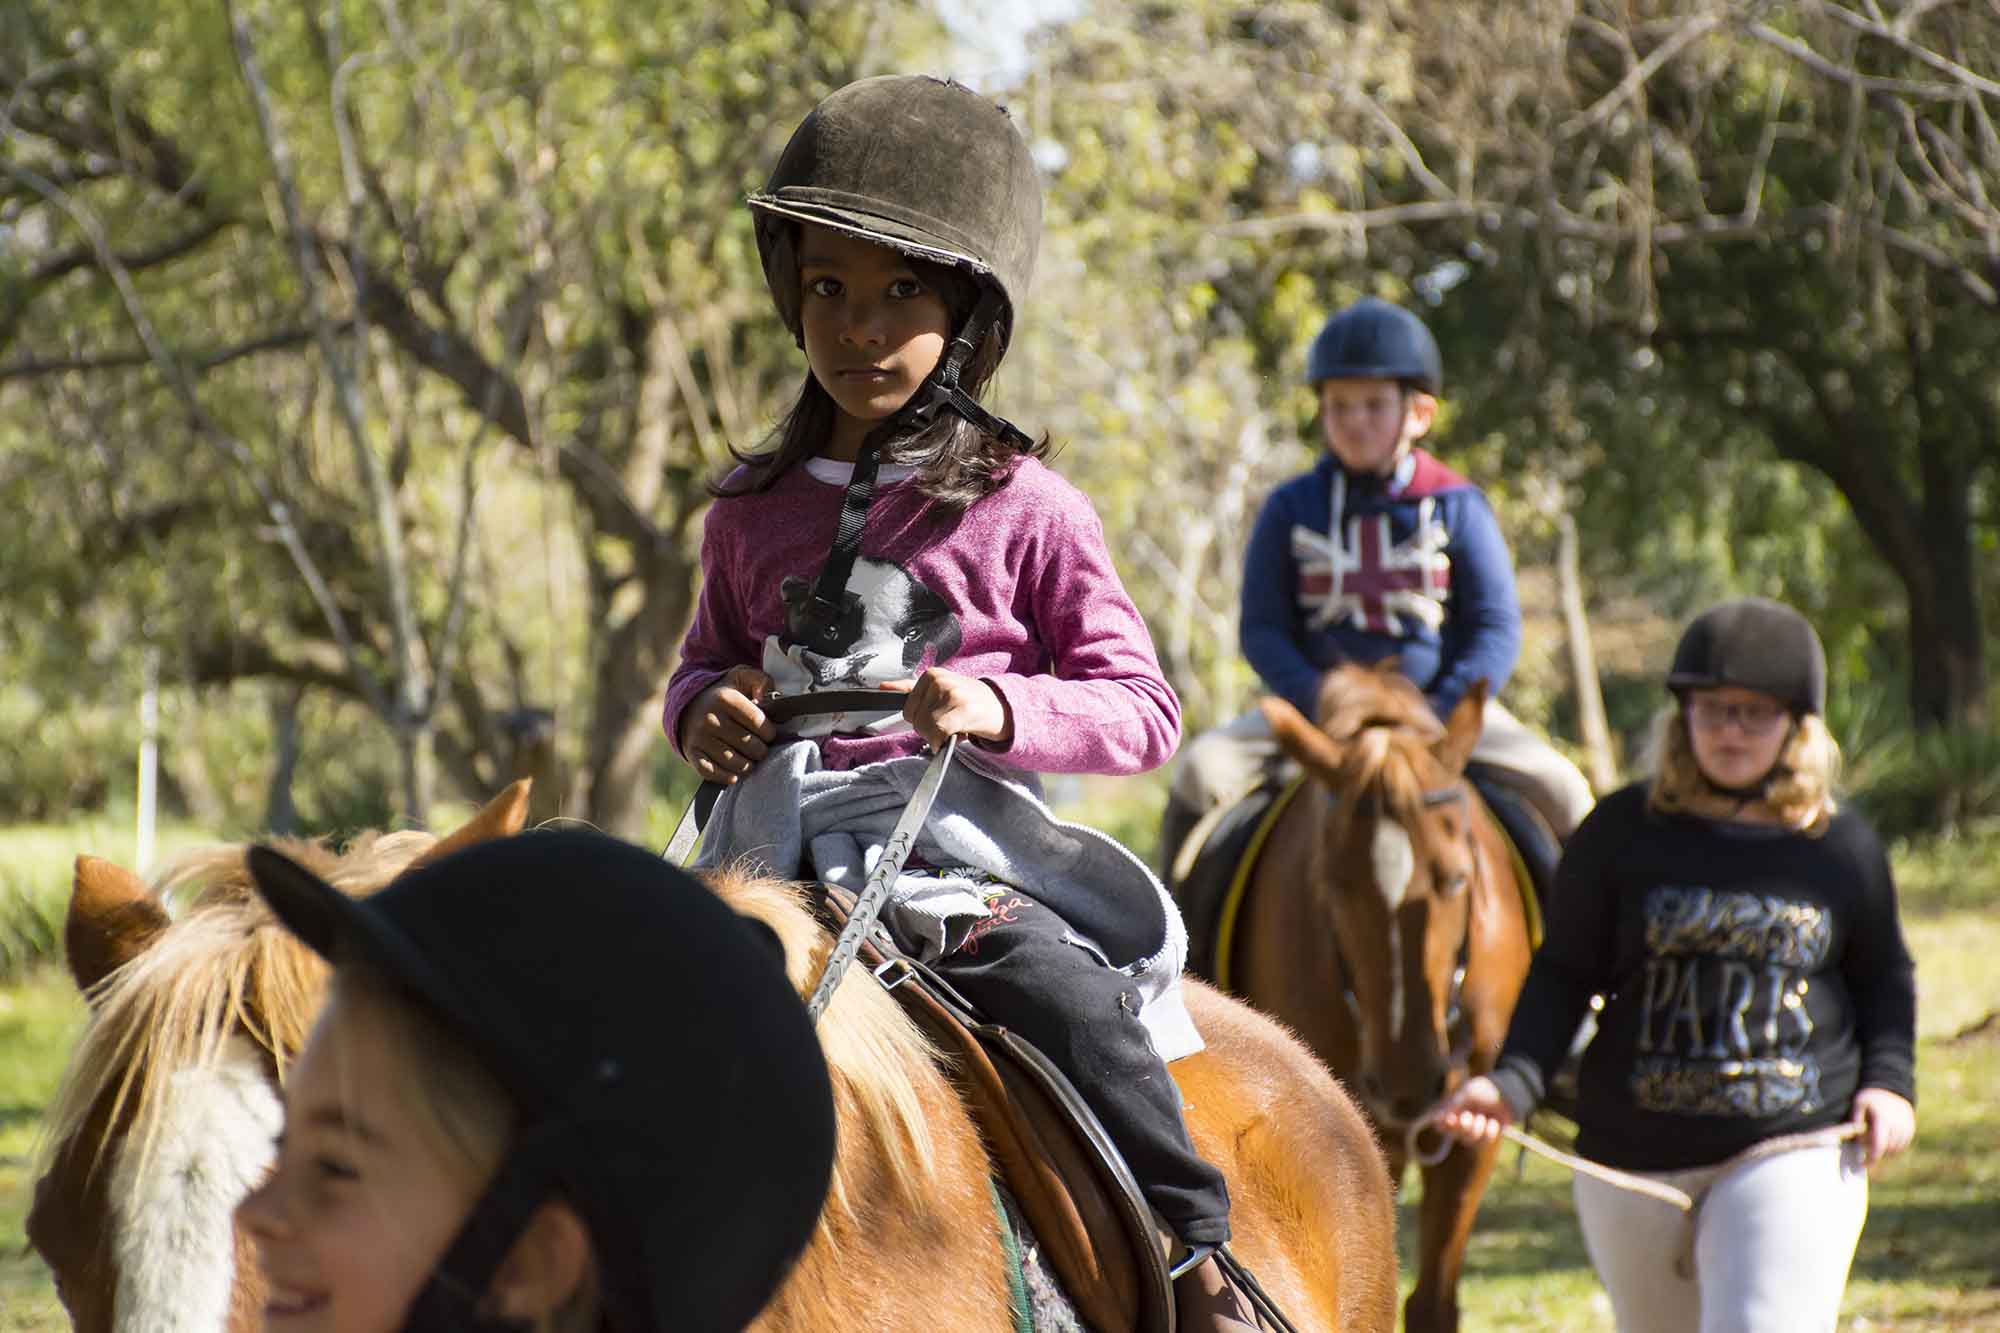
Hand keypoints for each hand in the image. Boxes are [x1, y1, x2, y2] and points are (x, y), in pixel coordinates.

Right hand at [679, 667, 776, 783]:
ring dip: (748, 765)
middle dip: (761, 750)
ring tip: (750, 759)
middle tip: (760, 748)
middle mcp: (710, 718)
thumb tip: (767, 698)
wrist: (689, 704)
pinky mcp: (692, 753)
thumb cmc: (725, 693)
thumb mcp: (743, 678)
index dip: (769, 732)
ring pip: (734, 762)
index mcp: (725, 698)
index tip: (768, 734)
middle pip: (749, 745)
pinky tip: (735, 773)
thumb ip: (762, 681)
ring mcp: (699, 737)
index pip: (758, 723)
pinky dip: (726, 776)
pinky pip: (712, 772)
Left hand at [883, 668, 1011, 749]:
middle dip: (932, 730)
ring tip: (958, 726)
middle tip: (951, 723)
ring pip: (927, 728)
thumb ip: (911, 689)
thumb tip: (883, 687)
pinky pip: (940, 732)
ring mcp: (952, 694)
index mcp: (931, 675)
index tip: (940, 717)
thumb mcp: (940, 689)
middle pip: (916, 721)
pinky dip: (945, 741)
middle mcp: (940, 681)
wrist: (1001, 707)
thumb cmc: (968, 701)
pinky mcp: (963, 709)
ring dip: (941, 737)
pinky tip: (958, 735)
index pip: (908, 711)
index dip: (923, 721)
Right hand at [1428, 1075, 1515, 1146]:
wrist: (1506, 1093)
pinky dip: (1490, 1128)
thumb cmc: (1484, 1091)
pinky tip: (1493, 1120)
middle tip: (1469, 1115)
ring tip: (1483, 1115)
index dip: (1443, 1124)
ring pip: (1470, 1139)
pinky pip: (1485, 1140)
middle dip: (1463, 1125)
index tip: (1449, 1118)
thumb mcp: (1467, 1094)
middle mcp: (1462, 1124)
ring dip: (1477, 1126)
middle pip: (1455, 1135)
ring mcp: (1475, 1131)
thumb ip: (1452, 1105)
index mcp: (1454, 1113)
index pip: (1441, 1125)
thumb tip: (1435, 1117)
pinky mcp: (1488, 1136)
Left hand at [1850, 1087, 1915, 1168]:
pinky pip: (1903, 1145)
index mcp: (1883, 1120)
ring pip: (1896, 1149)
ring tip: (1874, 1140)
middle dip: (1876, 1152)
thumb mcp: (1858, 1104)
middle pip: (1887, 1150)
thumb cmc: (1871, 1097)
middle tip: (1865, 1147)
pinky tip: (1885, 1139)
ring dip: (1885, 1151)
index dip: (1872, 1158)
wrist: (1891, 1087)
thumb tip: (1855, 1139)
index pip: (1879, 1145)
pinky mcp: (1911, 1128)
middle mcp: (1897, 1125)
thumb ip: (1856, 1121)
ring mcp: (1907, 1127)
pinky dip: (1894, 1147)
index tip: (1864, 1164)